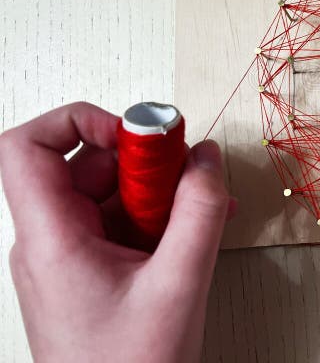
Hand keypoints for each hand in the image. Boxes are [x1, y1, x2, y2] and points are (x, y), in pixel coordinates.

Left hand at [0, 102, 231, 361]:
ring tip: (198, 208)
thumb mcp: (180, 283)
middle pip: (82, 164)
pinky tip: (194, 228)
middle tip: (186, 170)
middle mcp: (49, 242)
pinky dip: (156, 215)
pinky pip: (118, 220)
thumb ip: (199, 211)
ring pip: (106, 191)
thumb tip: (205, 158)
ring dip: (156, 190)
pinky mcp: (88, 269)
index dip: (77, 122)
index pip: (27, 148)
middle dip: (140, 160)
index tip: (134, 131)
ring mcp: (68, 256)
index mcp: (51, 241)